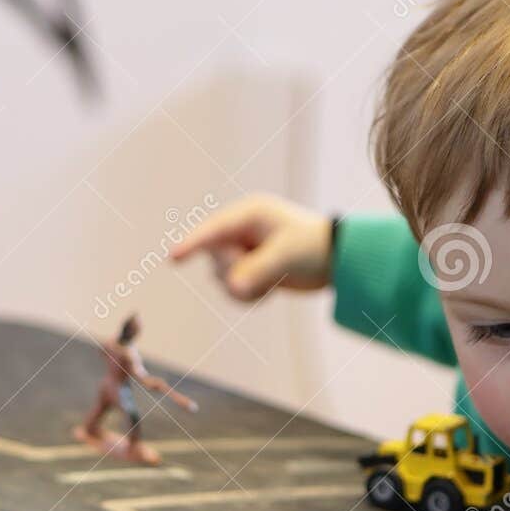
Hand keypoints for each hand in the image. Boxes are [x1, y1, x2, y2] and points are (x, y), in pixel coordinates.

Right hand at [169, 193, 332, 301]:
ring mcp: (243, 250)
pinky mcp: (248, 269)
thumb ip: (257, 270)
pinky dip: (249, 296)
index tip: (174, 257)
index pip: (214, 230)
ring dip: (244, 288)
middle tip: (267, 275)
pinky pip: (233, 289)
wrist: (336, 260)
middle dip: (236, 273)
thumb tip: (232, 288)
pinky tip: (271, 290)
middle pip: (216, 258)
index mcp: (250, 214)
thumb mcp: (286, 256)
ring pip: (222, 277)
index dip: (193, 243)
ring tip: (274, 282)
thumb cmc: (314, 247)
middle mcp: (241, 230)